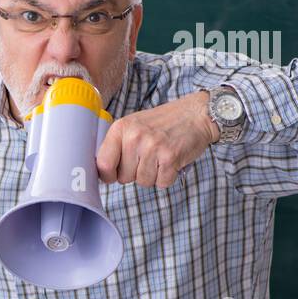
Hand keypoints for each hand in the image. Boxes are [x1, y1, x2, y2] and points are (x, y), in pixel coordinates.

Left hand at [96, 91, 219, 187]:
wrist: (195, 114)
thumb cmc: (162, 123)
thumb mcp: (133, 125)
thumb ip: (117, 145)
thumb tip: (102, 171)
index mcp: (121, 128)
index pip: (103, 164)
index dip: (107, 175)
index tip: (113, 175)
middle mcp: (134, 137)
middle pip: (124, 177)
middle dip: (134, 173)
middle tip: (147, 158)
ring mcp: (152, 147)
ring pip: (142, 182)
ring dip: (152, 175)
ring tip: (159, 157)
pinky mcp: (170, 158)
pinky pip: (161, 183)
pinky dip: (167, 177)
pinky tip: (170, 161)